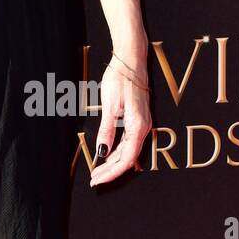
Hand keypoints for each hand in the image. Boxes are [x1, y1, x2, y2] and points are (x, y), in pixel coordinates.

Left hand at [90, 60, 151, 186]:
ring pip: (129, 151)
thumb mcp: (110, 105)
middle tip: (94, 178)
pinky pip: (130, 141)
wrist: (131, 59)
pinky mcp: (139, 119)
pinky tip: (108, 154)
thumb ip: (108, 130)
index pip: (126, 159)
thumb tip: (103, 151)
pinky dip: (117, 150)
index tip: (97, 179)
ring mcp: (143, 123)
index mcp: (138, 126)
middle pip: (128, 158)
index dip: (111, 172)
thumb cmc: (121, 78)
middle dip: (110, 170)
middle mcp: (144, 128)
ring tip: (98, 169)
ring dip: (113, 162)